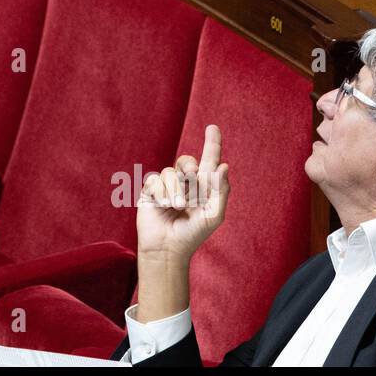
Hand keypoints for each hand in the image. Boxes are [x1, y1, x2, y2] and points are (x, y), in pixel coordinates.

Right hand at [136, 124, 230, 262]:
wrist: (166, 248)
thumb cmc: (192, 235)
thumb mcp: (213, 216)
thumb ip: (220, 191)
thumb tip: (223, 166)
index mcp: (204, 187)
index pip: (209, 161)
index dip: (212, 143)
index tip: (213, 127)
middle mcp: (186, 183)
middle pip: (188, 161)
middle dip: (190, 170)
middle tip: (192, 184)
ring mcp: (167, 186)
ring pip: (170, 171)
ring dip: (175, 190)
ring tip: (176, 206)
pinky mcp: (151, 190)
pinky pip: (155, 180)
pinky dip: (161, 193)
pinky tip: (161, 206)